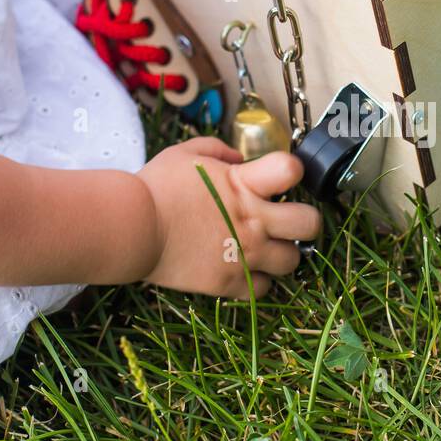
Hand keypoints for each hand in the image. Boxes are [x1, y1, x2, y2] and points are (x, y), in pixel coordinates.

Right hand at [138, 137, 321, 297]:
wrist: (132, 229)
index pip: (291, 170)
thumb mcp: (187, 154)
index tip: (282, 176)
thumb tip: (239, 158)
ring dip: (284, 253)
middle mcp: (252, 220)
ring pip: (293, 261)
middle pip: (309, 223)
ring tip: (268, 248)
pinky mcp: (229, 282)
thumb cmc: (157, 187)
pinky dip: (259, 281)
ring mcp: (245, 254)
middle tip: (289, 220)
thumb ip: (220, 151)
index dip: (291, 170)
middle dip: (305, 220)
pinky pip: (264, 289)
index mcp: (244, 184)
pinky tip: (247, 269)